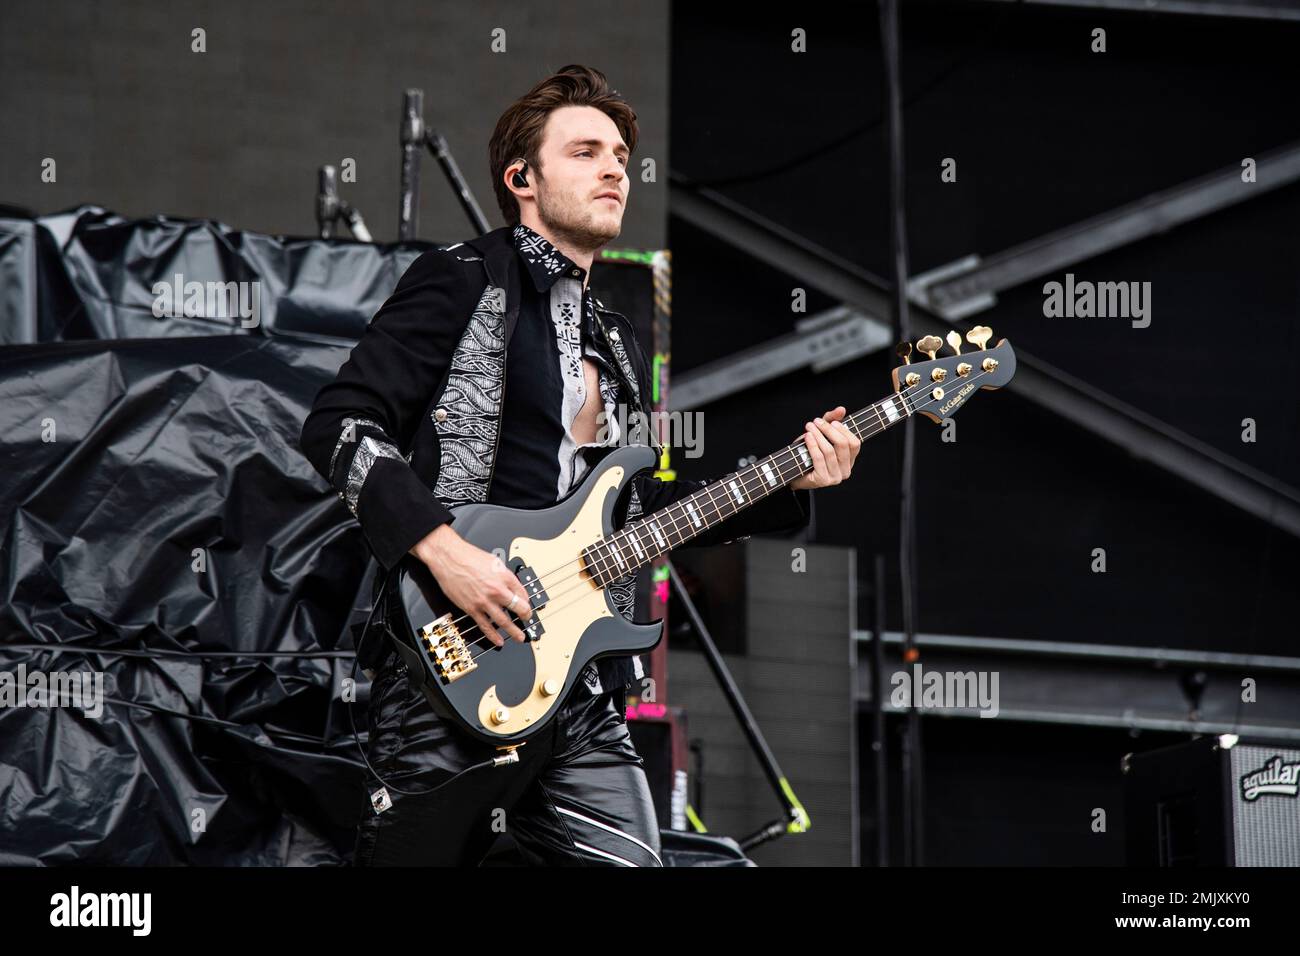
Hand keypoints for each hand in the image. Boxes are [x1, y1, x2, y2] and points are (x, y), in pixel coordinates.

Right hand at [409, 524, 532, 646]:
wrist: (449, 558)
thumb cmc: (468, 556)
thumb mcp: (494, 561)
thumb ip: (504, 575)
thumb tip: (510, 585)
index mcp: (504, 577)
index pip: (523, 594)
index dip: (527, 601)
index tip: (527, 605)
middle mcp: (497, 590)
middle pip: (518, 608)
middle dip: (525, 616)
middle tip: (527, 620)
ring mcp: (484, 601)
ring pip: (503, 621)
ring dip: (514, 631)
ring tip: (520, 637)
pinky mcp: (472, 608)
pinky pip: (485, 626)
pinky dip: (493, 635)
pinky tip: (498, 640)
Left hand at [790, 406, 861, 490]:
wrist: (794, 471)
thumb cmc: (809, 453)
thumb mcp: (822, 434)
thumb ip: (832, 420)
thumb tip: (841, 409)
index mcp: (850, 460)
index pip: (854, 443)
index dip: (844, 430)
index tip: (832, 421)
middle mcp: (846, 470)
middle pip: (843, 445)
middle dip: (828, 430)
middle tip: (816, 421)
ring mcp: (835, 477)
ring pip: (829, 451)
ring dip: (818, 436)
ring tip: (809, 427)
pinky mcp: (823, 480)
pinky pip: (819, 458)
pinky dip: (813, 445)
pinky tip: (807, 437)